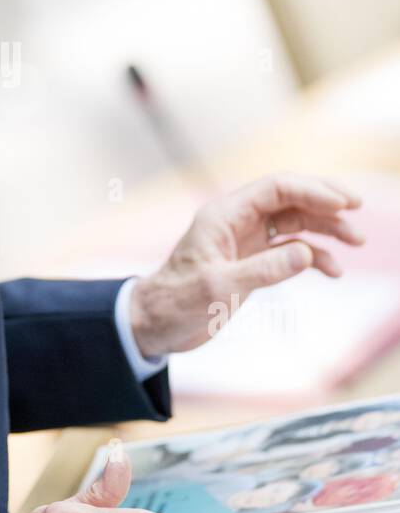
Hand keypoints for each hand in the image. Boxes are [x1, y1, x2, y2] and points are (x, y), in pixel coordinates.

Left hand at [129, 171, 364, 360]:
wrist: (156, 324)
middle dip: (325, 202)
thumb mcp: (218, 288)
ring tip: (356, 241)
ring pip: (295, 222)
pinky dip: (314, 256)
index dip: (311, 191)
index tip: (342, 205)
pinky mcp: (252, 262)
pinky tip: (334, 270)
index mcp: (224, 214)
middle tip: (356, 210)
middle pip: (290, 199)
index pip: (276, 189)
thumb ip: (262, 270)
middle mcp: (237, 221)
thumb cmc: (176, 302)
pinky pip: (290, 249)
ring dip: (326, 229)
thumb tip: (306, 253)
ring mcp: (246, 240)